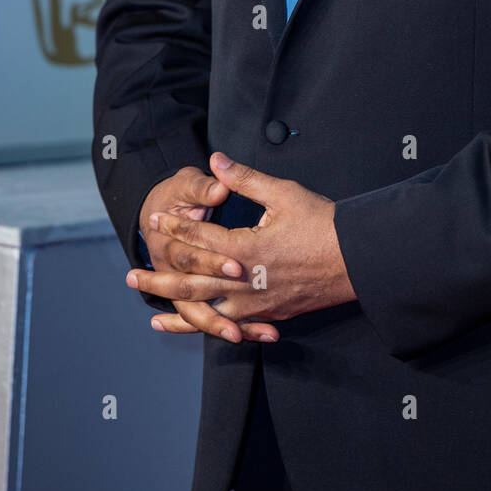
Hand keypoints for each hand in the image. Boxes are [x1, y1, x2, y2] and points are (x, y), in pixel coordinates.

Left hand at [127, 153, 357, 342]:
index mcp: (245, 248)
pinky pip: (230, 327)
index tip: (154, 220)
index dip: (175, 227)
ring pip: (206, 310)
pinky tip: (192, 328)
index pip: (200, 238)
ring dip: (175, 307)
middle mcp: (244, 282)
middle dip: (159, 276)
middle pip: (191, 281)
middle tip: (132, 272)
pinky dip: (206, 328)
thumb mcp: (284, 193)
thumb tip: (216, 161)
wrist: (357, 260)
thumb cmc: (323, 224)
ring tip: (149, 307)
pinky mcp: (268, 315)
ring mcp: (256, 304)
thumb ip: (245, 179)